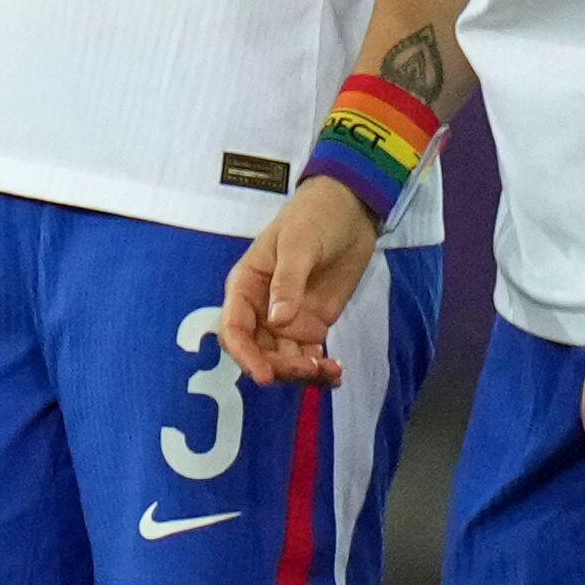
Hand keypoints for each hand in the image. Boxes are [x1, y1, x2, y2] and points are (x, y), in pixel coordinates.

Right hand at [218, 177, 379, 388]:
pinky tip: (335, 374)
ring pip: (284, 360)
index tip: (265, 375)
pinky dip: (321, 370)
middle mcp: (261, 310)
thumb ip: (288, 282)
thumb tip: (277, 322)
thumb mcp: (298, 244)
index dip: (245, 355)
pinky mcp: (312, 326)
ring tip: (329, 370)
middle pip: (258, 352)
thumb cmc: (313, 217)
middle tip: (309, 368)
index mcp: (246, 286)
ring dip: (302, 373)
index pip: (234, 329)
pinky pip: (310, 357)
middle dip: (279, 367)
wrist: (350, 209)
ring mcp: (287, 321)